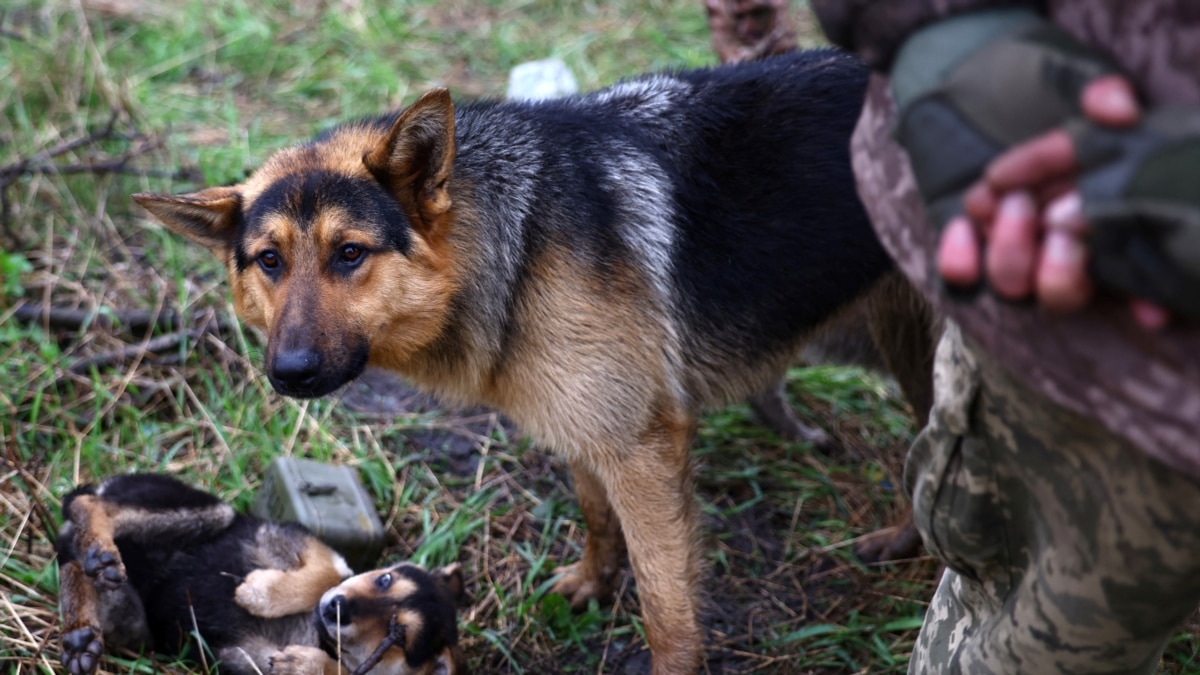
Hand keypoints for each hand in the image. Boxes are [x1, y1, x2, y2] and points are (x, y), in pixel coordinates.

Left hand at [936, 75, 1168, 328]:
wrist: (963, 78)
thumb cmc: (1031, 82)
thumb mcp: (1071, 78)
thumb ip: (1101, 92)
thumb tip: (1118, 111)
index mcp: (1103, 215)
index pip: (1130, 269)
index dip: (1143, 296)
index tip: (1147, 308)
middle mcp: (1059, 242)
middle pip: (1066, 292)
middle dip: (1063, 271)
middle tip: (1054, 219)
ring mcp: (1011, 248)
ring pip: (1014, 287)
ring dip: (1014, 253)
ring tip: (1011, 202)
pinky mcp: (967, 246)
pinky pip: (961, 277)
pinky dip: (961, 259)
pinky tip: (963, 226)